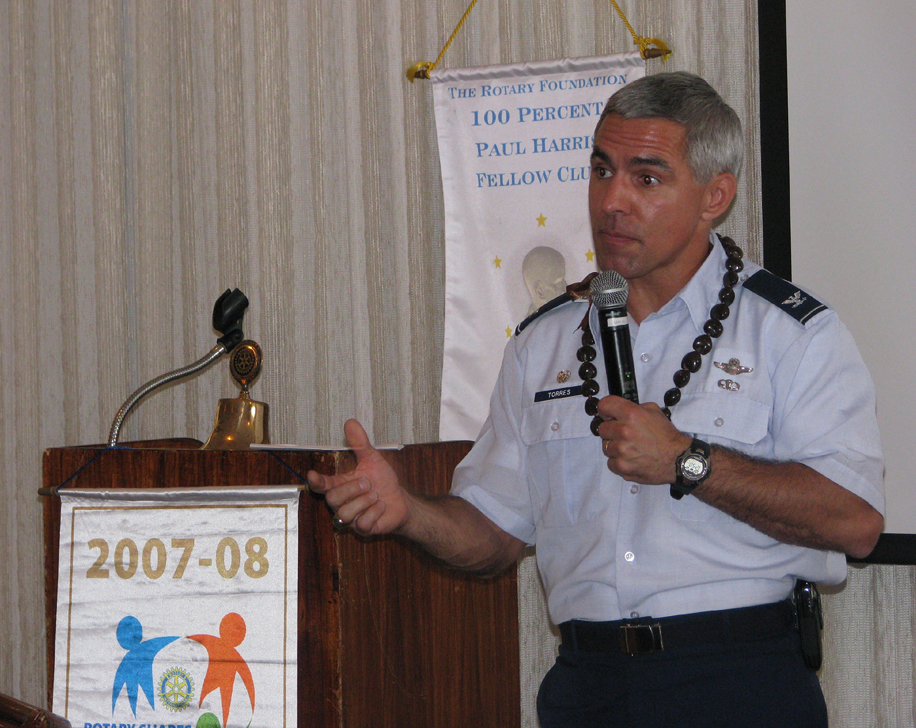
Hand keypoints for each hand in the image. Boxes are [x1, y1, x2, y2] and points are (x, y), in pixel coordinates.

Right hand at [307, 419, 410, 535]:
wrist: (401, 501)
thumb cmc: (382, 481)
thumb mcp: (372, 459)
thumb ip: (360, 443)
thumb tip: (351, 422)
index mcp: (340, 485)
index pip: (322, 485)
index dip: (316, 481)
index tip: (312, 474)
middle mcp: (342, 503)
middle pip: (332, 499)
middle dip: (352, 489)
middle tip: (368, 483)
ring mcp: (351, 518)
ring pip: (345, 514)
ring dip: (365, 501)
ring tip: (376, 496)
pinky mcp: (363, 530)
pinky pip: (362, 524)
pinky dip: (375, 512)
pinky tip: (381, 507)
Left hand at [595, 396, 690, 483]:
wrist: (677, 459)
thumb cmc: (667, 436)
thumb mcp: (654, 411)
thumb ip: (635, 408)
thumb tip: (618, 411)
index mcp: (632, 415)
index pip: (604, 405)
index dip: (605, 410)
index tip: (608, 415)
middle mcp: (624, 431)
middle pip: (602, 428)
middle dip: (611, 430)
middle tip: (624, 434)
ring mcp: (621, 451)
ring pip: (605, 446)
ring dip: (615, 447)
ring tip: (630, 448)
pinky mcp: (622, 467)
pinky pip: (610, 462)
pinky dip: (618, 461)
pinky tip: (630, 458)